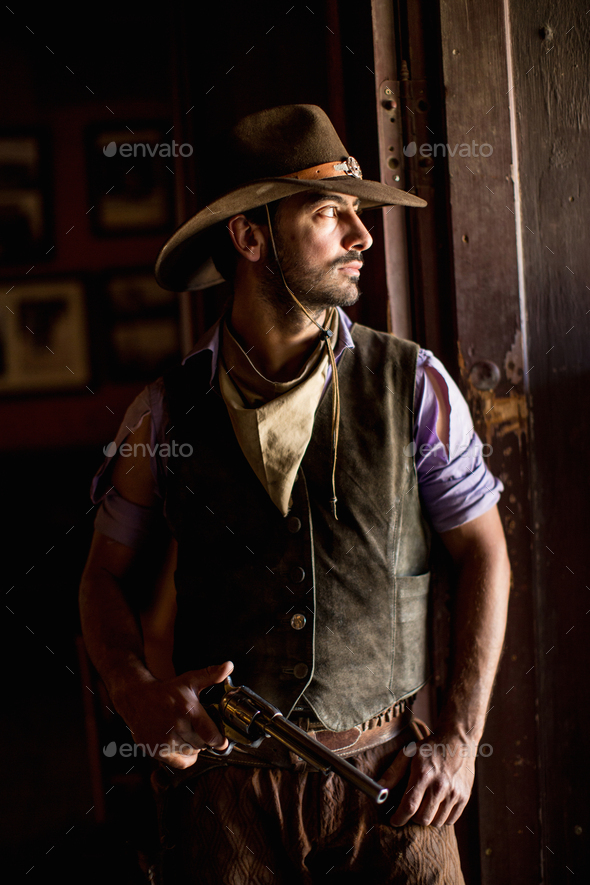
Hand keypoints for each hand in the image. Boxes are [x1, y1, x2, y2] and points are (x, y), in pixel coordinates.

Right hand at [111, 660, 233, 768]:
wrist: (137, 698)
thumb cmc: (167, 690)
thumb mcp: (190, 680)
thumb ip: (211, 675)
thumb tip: (229, 666)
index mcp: (187, 709)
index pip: (210, 734)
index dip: (219, 740)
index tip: (222, 741)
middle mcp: (176, 726)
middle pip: (202, 744)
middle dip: (205, 739)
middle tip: (200, 730)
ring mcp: (164, 740)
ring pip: (191, 753)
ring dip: (194, 747)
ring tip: (188, 733)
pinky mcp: (156, 750)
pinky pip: (180, 762)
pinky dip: (185, 757)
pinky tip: (182, 744)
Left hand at [378, 729, 475, 827]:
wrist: (458, 740)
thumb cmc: (430, 747)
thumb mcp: (408, 753)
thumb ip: (393, 772)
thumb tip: (378, 788)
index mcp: (423, 774)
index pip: (409, 806)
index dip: (399, 818)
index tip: (394, 820)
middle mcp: (440, 786)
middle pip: (423, 818)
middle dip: (412, 818)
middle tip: (409, 810)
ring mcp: (454, 793)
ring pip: (436, 822)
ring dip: (427, 818)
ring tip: (424, 806)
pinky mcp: (464, 797)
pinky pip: (450, 820)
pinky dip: (441, 818)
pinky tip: (436, 806)